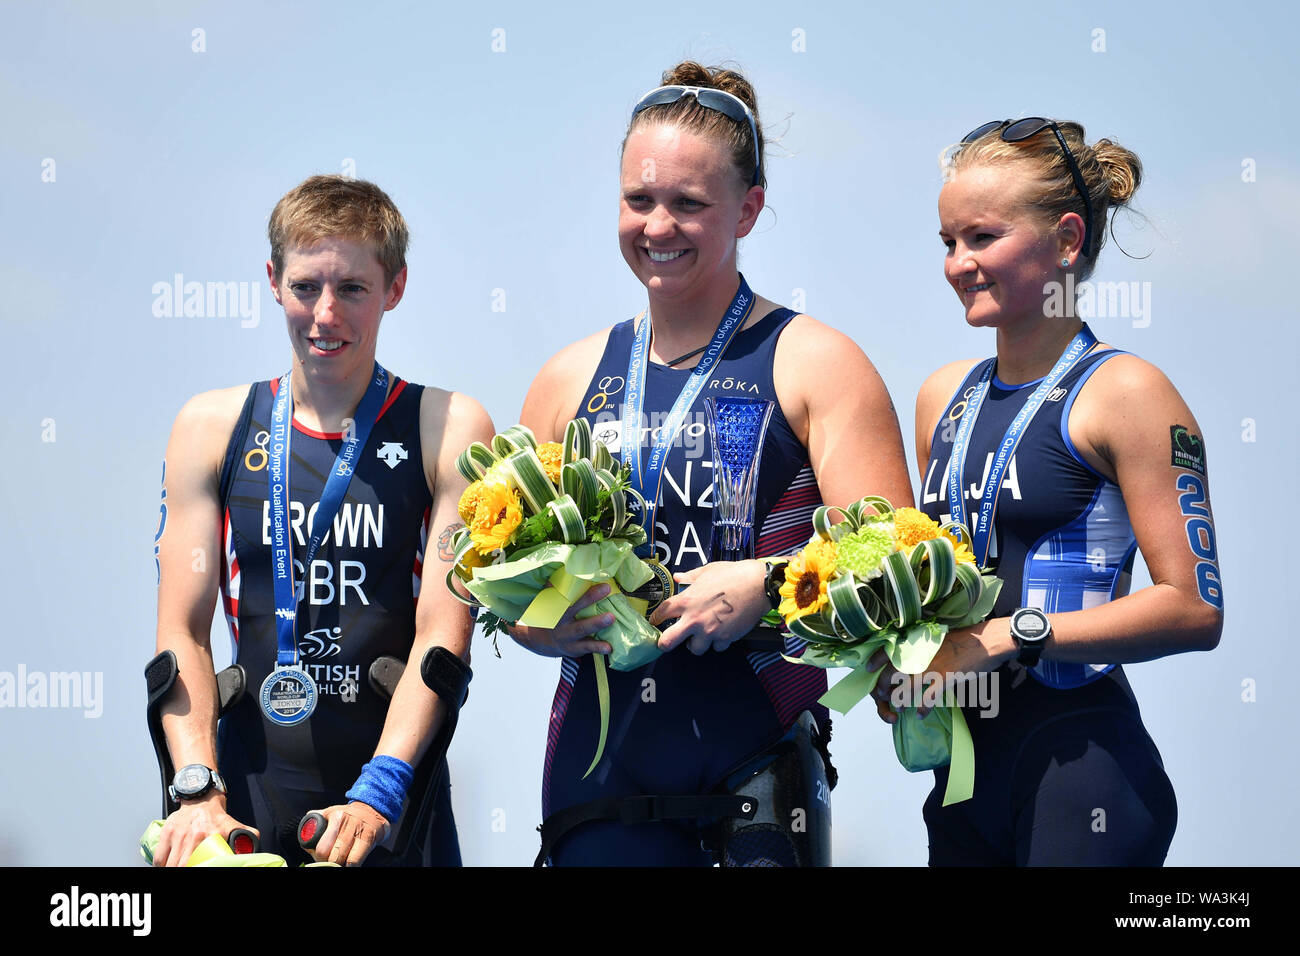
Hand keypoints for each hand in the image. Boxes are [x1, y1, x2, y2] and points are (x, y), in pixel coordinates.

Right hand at [153, 792, 257, 867]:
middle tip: (190, 868)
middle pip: (184, 865)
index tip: (201, 866)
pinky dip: (162, 865)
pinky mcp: (167, 833)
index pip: (204, 861)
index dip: (200, 866)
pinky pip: (159, 858)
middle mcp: (195, 836)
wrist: (200, 796)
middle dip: (185, 869)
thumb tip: (255, 843)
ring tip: (179, 868)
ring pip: (170, 864)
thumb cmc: (216, 815)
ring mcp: (179, 835)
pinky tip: (168, 866)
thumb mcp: (234, 824)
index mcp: (213, 835)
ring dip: (173, 869)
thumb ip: (247, 834)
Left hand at [309, 801, 389, 865]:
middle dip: (329, 862)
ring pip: (345, 860)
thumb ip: (317, 821)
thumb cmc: (348, 815)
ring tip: (339, 862)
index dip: (318, 856)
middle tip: (329, 861)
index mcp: (336, 817)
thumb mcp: (332, 812)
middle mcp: (348, 823)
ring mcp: (360, 831)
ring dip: (340, 864)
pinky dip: (351, 865)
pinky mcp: (370, 839)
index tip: (319, 857)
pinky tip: (349, 863)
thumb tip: (305, 834)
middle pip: (333, 855)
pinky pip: (356, 860)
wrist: (373, 811)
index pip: (322, 846)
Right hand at [506, 583, 615, 658]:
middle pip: (574, 608)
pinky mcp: (575, 648)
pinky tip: (609, 647)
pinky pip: (587, 648)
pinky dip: (598, 647)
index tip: (583, 574)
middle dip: (590, 598)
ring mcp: (567, 636)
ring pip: (582, 629)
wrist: (541, 642)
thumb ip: (554, 588)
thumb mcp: (547, 602)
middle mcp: (560, 621)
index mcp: (554, 608)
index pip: (562, 593)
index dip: (571, 584)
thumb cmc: (551, 616)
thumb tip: (565, 567)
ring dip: (597, 623)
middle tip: (606, 587)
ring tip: (611, 617)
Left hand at [651, 560, 767, 654]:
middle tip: (666, 642)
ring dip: (697, 643)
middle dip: (664, 643)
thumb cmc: (733, 574)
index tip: (655, 620)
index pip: (662, 612)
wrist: (757, 585)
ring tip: (702, 634)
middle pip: (668, 642)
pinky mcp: (725, 638)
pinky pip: (717, 647)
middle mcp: (694, 619)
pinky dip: (718, 642)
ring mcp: (710, 631)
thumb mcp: (707, 571)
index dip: (655, 618)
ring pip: (694, 649)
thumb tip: (678, 577)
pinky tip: (722, 632)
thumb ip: (690, 577)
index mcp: (686, 600)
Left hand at [868, 618, 1014, 721]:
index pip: (890, 649)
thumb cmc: (965, 639)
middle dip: (884, 685)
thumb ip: (925, 648)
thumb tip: (915, 657)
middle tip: (882, 694)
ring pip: (906, 687)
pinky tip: (920, 714)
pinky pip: (929, 698)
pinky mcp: (945, 678)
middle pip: (893, 672)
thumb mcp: (939, 639)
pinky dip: (923, 708)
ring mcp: (932, 666)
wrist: (986, 641)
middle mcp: (921, 653)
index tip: (868, 668)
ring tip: (899, 708)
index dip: (876, 660)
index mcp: (919, 642)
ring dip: (900, 699)